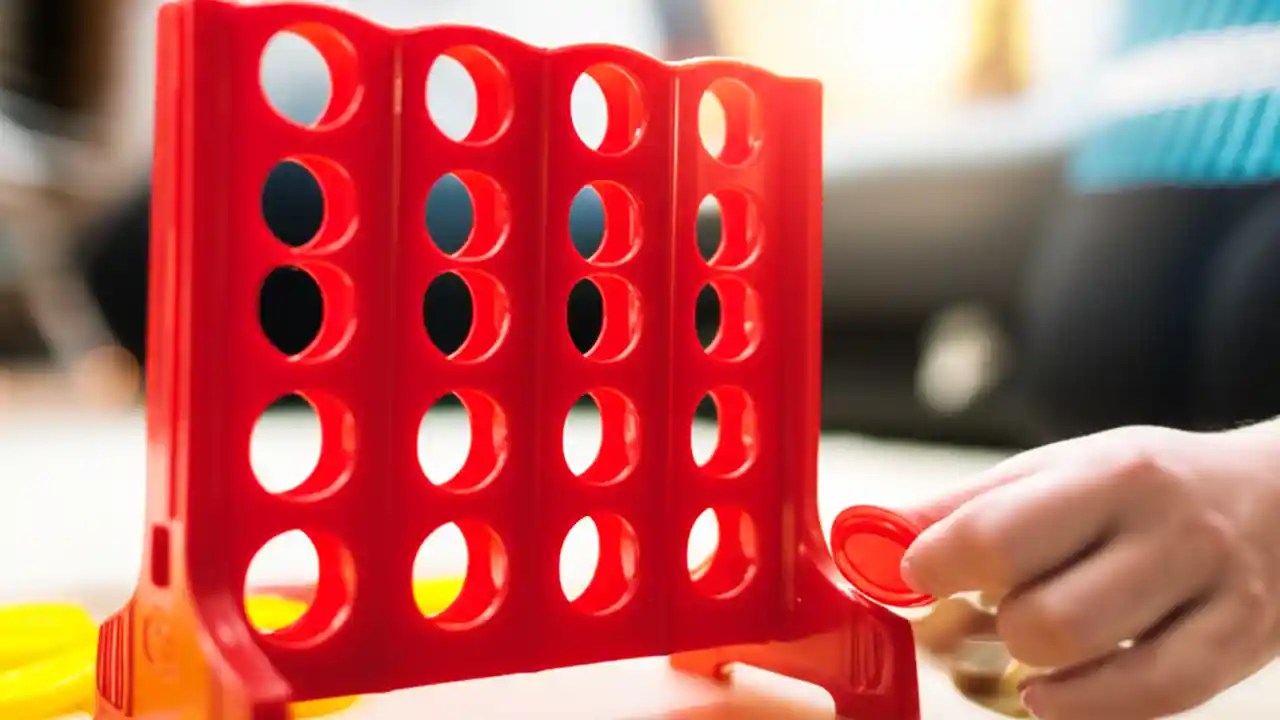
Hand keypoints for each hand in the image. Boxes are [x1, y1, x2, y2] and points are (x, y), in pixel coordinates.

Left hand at [901, 424, 1279, 718]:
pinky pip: (1146, 701)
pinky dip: (1080, 706)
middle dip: (985, 623)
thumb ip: (967, 504)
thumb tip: (870, 533)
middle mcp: (1166, 532)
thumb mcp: (1060, 470)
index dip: (933, 569)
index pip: (993, 536)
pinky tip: (1052, 691)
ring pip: (1082, 661)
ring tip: (1018, 643)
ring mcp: (1210, 595)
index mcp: (1110, 475)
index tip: (918, 574)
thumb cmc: (1144, 485)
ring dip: (1025, 664)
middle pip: (1038, 616)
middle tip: (977, 609)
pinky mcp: (1235, 647)